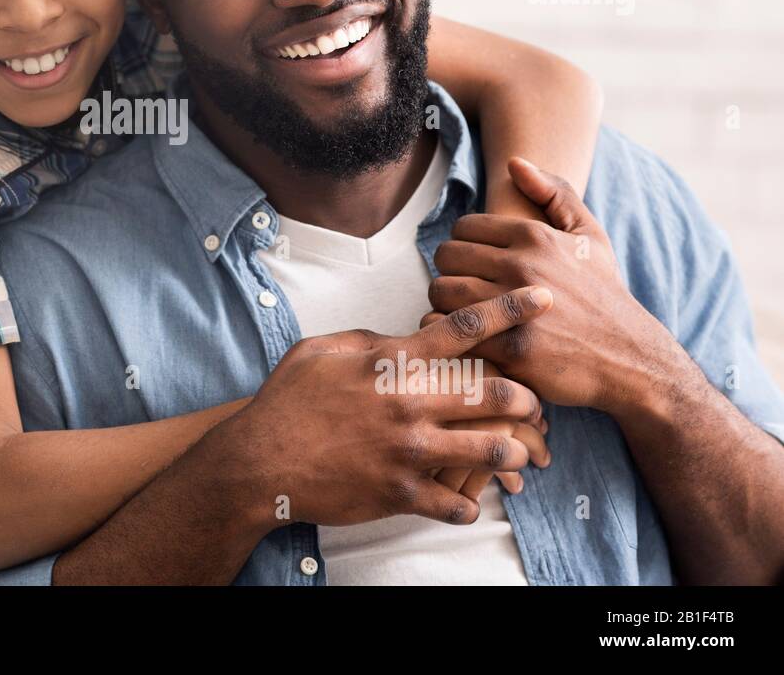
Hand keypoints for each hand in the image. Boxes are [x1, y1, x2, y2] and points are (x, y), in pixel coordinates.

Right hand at [230, 286, 551, 529]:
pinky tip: (469, 496)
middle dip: (528, 396)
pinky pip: (460, 504)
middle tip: (532, 402)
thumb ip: (369, 340)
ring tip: (518, 452)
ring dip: (514, 450)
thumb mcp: (321, 350)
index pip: (464, 329)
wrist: (260, 461)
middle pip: (497, 392)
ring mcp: (409, 452)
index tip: (544, 300)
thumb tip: (400, 337)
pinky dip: (472, 501)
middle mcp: (409, 404)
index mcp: (392, 363)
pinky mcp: (401, 494)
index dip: (510, 310)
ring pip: (492, 449)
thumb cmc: (287, 401)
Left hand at [428, 157, 677, 412]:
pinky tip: (468, 338)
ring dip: (445, 303)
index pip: (463, 228)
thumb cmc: (604, 295)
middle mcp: (522, 266)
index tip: (476, 264)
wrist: (630, 360)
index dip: (464, 245)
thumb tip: (514, 162)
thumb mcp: (591, 237)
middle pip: (446, 257)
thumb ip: (555, 193)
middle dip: (451, 272)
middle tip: (465, 289)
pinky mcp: (508, 347)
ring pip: (441, 291)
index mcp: (535, 236)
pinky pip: (450, 329)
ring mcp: (513, 306)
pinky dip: (449, 334)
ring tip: (464, 311)